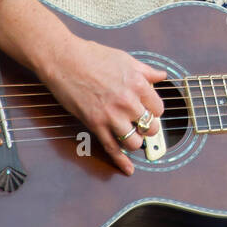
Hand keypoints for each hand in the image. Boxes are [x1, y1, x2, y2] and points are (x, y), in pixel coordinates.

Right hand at [37, 37, 167, 175]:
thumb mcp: (126, 59)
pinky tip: (128, 169)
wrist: (64, 60)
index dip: (155, 112)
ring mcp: (111, 115)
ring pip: (135, 141)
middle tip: (143, 125)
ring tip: (133, 137)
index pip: (159, 108)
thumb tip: (161, 76)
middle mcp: (128, 102)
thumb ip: (146, 71)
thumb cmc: (93, 56)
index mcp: (138, 84)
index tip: (149, 112)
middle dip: (149, 128)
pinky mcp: (95, 124)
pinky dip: (121, 162)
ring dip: (136, 142)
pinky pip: (112, 149)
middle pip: (151, 126)